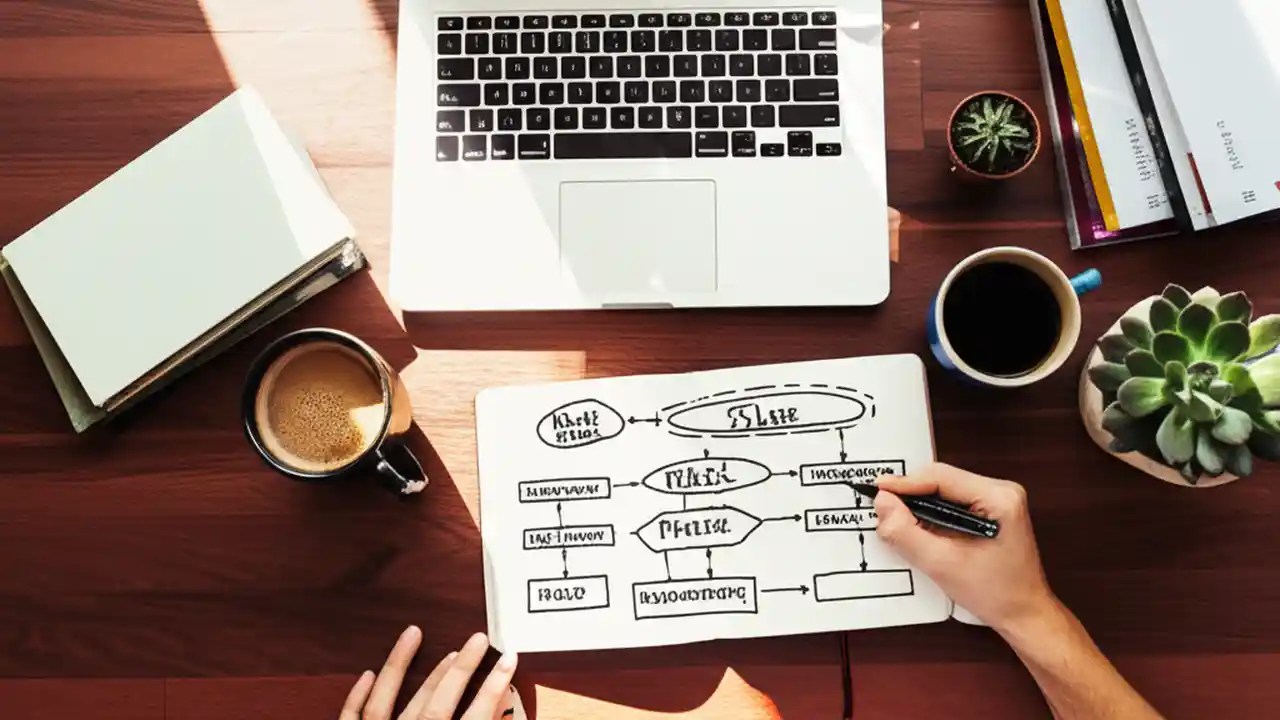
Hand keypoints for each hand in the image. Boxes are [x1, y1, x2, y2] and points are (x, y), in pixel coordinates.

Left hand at [339, 627, 516, 719]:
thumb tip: (506, 716)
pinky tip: (368, 672)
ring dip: (404, 666)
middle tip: (478, 637)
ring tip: (418, 633)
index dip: (493, 688)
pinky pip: (352, 718)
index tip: (510, 658)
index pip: (475, 719)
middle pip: (437, 705)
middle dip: (460, 669)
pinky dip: (358, 695)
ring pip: (389, 702)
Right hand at [874, 463, 1055, 631]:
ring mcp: (998, 499)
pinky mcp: (992, 509)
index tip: (876, 491)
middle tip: (883, 512)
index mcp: (998, 498)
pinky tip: (918, 528)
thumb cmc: (995, 594)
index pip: (941, 477)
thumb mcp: (942, 565)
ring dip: (919, 505)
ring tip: (896, 521)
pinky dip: (932, 513)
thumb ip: (907, 532)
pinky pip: (952, 502)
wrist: (1024, 614)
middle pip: (941, 480)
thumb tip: (883, 503)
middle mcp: (1001, 491)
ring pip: (944, 490)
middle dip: (910, 496)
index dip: (905, 484)